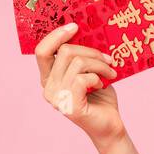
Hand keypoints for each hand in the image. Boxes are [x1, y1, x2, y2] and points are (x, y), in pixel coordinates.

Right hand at [35, 23, 122, 147]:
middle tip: (108, 59)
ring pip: (78, 63)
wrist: (110, 126)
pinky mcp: (69, 106)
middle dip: (91, 51)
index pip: (42, 51)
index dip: (56, 35)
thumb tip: (86, 33)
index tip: (75, 26)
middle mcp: (48, 88)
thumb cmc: (101, 98)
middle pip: (64, 52)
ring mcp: (57, 98)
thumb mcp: (89, 72)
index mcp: (49, 78)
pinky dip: (97, 77)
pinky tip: (102, 85)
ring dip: (99, 64)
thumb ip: (81, 57)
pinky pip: (82, 78)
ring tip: (110, 72)